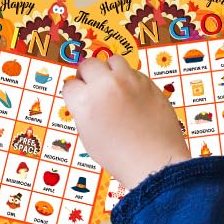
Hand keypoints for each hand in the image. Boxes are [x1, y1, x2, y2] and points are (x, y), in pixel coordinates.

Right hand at [60, 55, 188, 187]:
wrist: (154, 162)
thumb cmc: (120, 155)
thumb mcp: (88, 136)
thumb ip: (84, 111)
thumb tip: (85, 96)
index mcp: (85, 101)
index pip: (70, 84)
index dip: (74, 93)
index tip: (79, 97)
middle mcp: (105, 86)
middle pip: (88, 64)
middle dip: (87, 75)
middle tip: (92, 86)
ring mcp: (128, 81)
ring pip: (112, 61)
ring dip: (109, 71)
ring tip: (112, 86)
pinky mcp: (147, 82)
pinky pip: (133, 72)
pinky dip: (129, 80)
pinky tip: (131, 96)